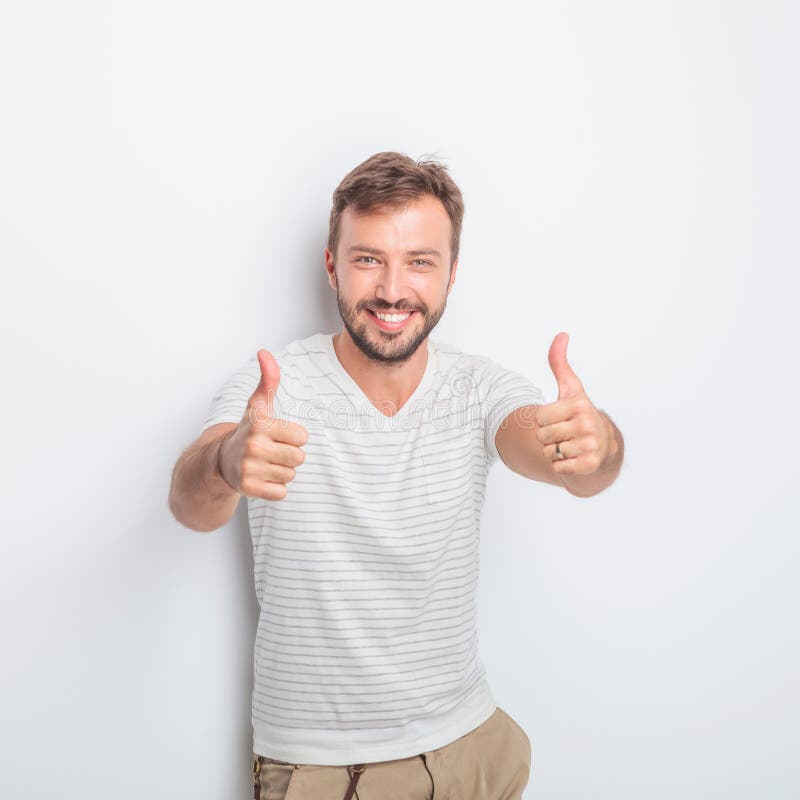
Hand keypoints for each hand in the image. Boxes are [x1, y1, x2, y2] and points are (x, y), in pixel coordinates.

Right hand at [218, 349, 308, 499]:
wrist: (221, 461)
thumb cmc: (248, 431)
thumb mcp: (258, 405)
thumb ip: (268, 380)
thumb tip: (264, 352)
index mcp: (260, 424)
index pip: (302, 436)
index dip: (292, 437)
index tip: (275, 435)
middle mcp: (253, 445)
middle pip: (299, 457)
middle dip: (289, 456)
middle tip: (270, 452)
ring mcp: (249, 468)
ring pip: (291, 475)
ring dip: (281, 472)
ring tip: (264, 464)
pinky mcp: (249, 489)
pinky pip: (281, 492)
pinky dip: (275, 488)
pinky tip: (261, 478)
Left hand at [534, 332, 616, 475]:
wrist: (602, 444)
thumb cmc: (579, 413)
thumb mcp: (570, 388)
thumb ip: (560, 363)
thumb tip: (561, 334)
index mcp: (580, 404)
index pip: (539, 416)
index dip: (544, 418)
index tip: (559, 416)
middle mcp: (588, 424)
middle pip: (541, 436)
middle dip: (547, 436)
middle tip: (564, 432)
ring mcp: (590, 445)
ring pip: (548, 452)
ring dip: (553, 451)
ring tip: (569, 444)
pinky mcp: (588, 465)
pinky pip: (557, 467)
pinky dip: (560, 465)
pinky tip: (573, 457)